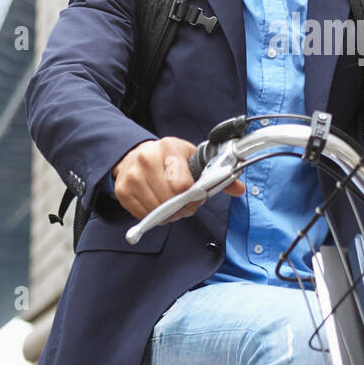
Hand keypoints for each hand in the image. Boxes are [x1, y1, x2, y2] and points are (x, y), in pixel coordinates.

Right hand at [111, 137, 244, 221]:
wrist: (134, 154)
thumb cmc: (168, 157)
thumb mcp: (192, 158)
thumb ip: (216, 176)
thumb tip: (240, 189)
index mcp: (168, 148)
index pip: (183, 185)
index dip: (193, 197)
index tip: (197, 197)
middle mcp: (146, 160)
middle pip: (170, 201)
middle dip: (183, 208)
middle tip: (187, 204)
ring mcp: (132, 177)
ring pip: (157, 211)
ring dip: (170, 214)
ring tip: (173, 204)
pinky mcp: (122, 192)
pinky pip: (144, 215)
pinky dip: (155, 216)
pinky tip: (159, 205)